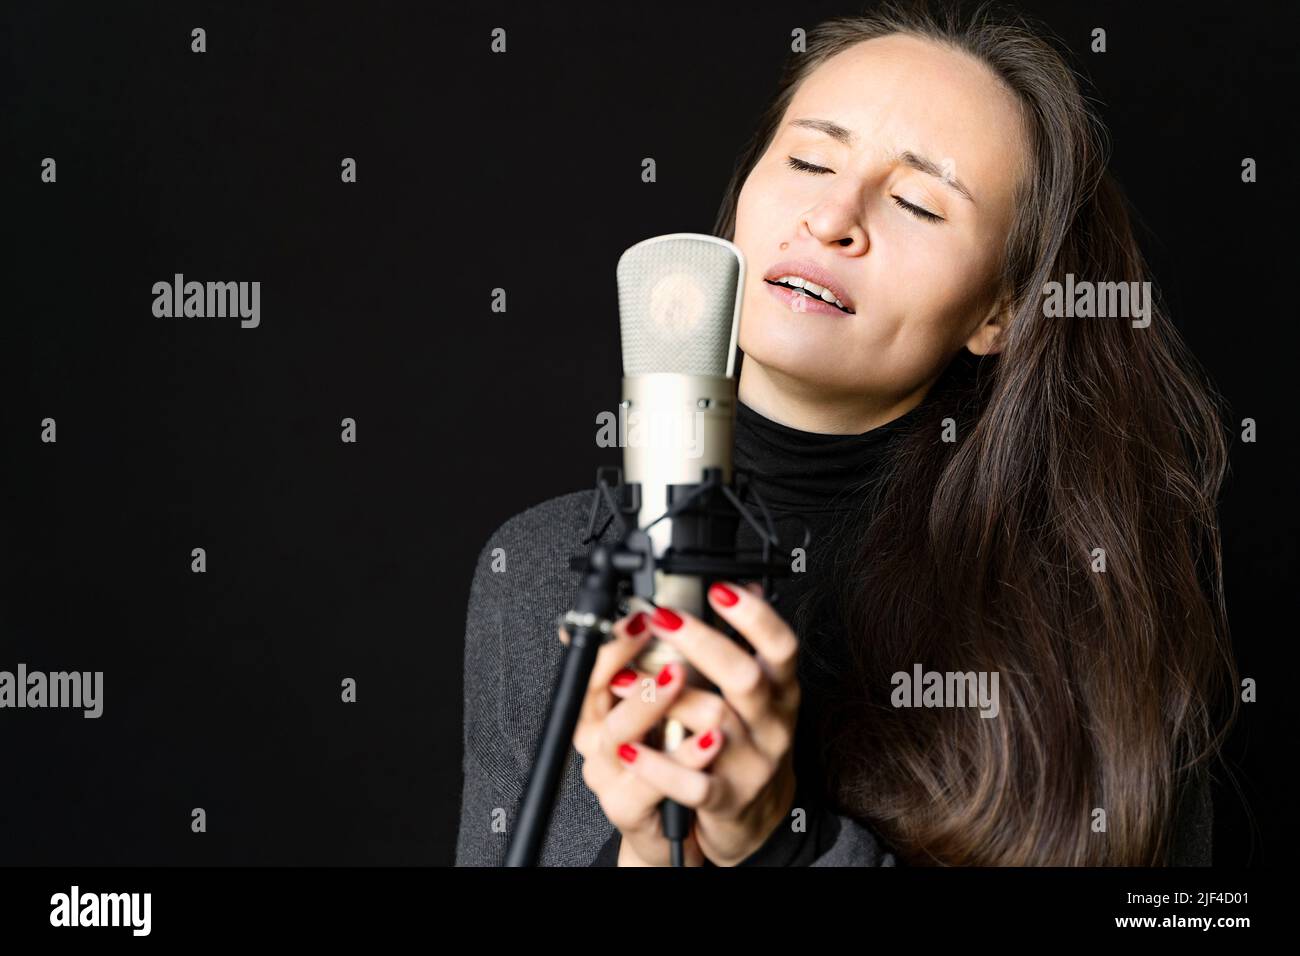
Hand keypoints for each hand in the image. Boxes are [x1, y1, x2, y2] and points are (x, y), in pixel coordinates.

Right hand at [563, 609, 725, 865]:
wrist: (677, 827)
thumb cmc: (666, 757)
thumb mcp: (663, 702)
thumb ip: (669, 654)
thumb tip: (689, 599)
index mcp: (599, 708)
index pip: (591, 664)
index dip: (614, 639)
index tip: (642, 614)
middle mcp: (598, 739)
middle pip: (597, 695)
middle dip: (628, 660)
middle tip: (661, 633)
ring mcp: (611, 776)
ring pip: (619, 737)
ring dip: (651, 704)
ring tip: (679, 678)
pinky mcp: (633, 810)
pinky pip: (655, 784)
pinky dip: (684, 760)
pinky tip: (710, 741)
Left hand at [628, 582, 800, 865]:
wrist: (754, 813)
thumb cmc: (745, 741)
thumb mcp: (755, 691)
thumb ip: (744, 642)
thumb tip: (738, 585)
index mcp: (780, 690)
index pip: (781, 646)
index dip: (755, 616)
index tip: (720, 589)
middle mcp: (772, 723)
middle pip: (745, 676)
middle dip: (700, 641)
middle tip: (661, 618)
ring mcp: (753, 762)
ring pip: (715, 722)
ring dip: (664, 697)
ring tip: (623, 678)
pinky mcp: (728, 798)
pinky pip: (693, 783)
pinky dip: (658, 765)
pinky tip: (629, 747)